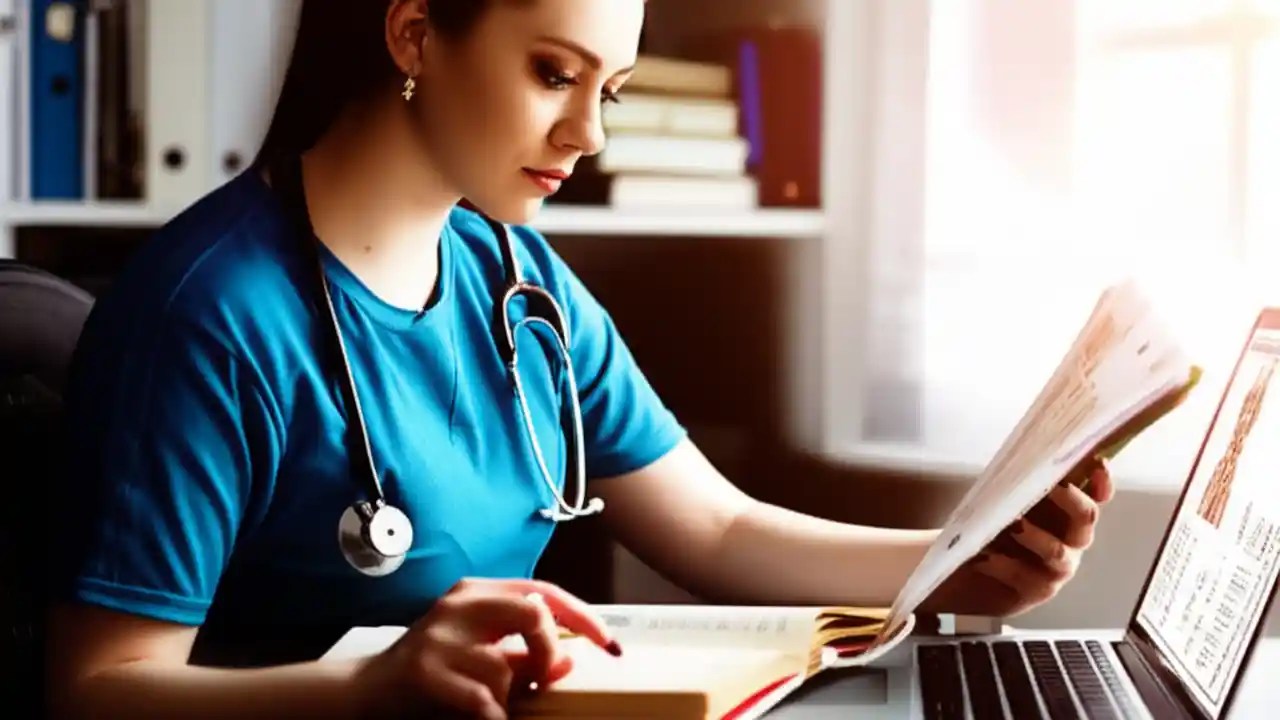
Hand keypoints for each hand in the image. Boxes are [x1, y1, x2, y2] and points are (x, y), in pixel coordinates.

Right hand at [353, 578, 620, 719]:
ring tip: (488, 704)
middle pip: (533, 609)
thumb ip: (525, 656)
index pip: (543, 591)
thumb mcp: (482, 656)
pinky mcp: (425, 670)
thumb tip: (570, 660)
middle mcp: (459, 603)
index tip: (609, 644)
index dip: (583, 617)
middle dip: (549, 650)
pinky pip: (484, 700)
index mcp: (477, 591)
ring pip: (506, 666)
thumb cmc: (432, 673)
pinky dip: (493, 716)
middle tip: (545, 680)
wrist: (367, 692)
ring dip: (506, 698)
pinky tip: (482, 717)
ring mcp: (440, 635)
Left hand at [922, 456, 1114, 617]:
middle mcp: (1072, 541)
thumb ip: (1023, 480)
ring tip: (1013, 525)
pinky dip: (1003, 563)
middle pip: (1087, 518)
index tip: (1098, 463)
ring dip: (1034, 536)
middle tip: (1053, 487)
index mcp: (1069, 515)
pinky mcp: (1036, 592)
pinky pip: (1024, 576)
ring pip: (1057, 551)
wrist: (969, 573)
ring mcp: (1057, 569)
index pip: (1097, 495)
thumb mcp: (1007, 500)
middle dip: (1072, 500)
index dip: (1103, 481)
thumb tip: (1032, 446)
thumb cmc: (994, 530)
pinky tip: (984, 556)